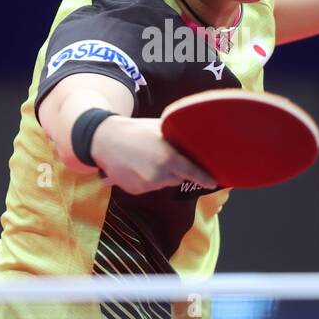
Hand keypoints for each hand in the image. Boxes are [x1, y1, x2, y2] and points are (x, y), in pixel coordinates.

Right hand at [91, 117, 216, 194]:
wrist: (104, 140)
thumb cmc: (135, 130)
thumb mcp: (160, 127)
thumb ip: (177, 137)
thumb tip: (196, 141)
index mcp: (168, 158)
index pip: (192, 172)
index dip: (204, 177)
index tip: (213, 181)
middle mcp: (158, 175)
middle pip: (178, 178)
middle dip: (177, 170)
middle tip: (164, 155)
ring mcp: (146, 185)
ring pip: (163, 183)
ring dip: (161, 174)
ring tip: (148, 158)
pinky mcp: (135, 191)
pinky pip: (149, 187)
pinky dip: (148, 179)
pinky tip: (138, 166)